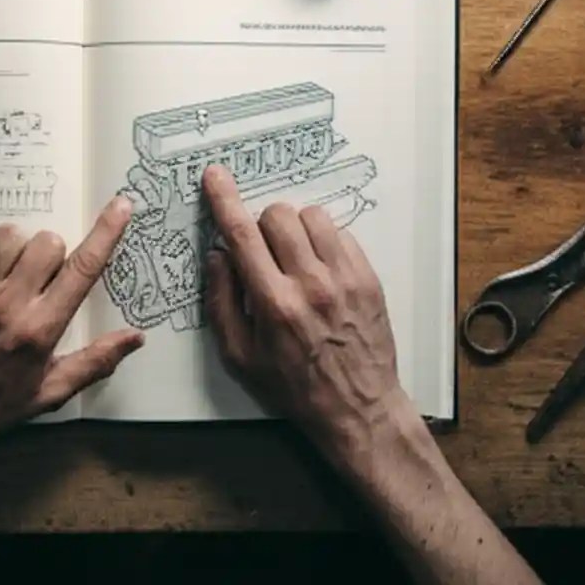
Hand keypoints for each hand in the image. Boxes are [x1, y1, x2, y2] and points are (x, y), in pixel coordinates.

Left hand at [0, 196, 143, 454]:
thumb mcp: (48, 394)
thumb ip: (94, 363)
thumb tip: (136, 337)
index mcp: (40, 331)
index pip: (82, 270)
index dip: (106, 233)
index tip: (120, 205)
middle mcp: (9, 304)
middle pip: (48, 243)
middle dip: (55, 253)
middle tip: (43, 278)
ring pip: (11, 235)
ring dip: (20, 247)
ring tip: (12, 271)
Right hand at [200, 164, 406, 470]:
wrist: (358, 408)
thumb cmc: (292, 387)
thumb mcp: (240, 357)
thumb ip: (221, 302)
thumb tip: (218, 256)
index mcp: (273, 304)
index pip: (242, 235)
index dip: (224, 200)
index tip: (215, 176)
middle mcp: (310, 284)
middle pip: (278, 216)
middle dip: (261, 225)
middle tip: (262, 253)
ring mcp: (345, 278)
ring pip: (311, 217)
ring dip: (294, 229)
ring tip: (293, 258)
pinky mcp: (369, 278)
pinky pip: (341, 233)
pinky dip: (322, 241)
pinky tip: (319, 269)